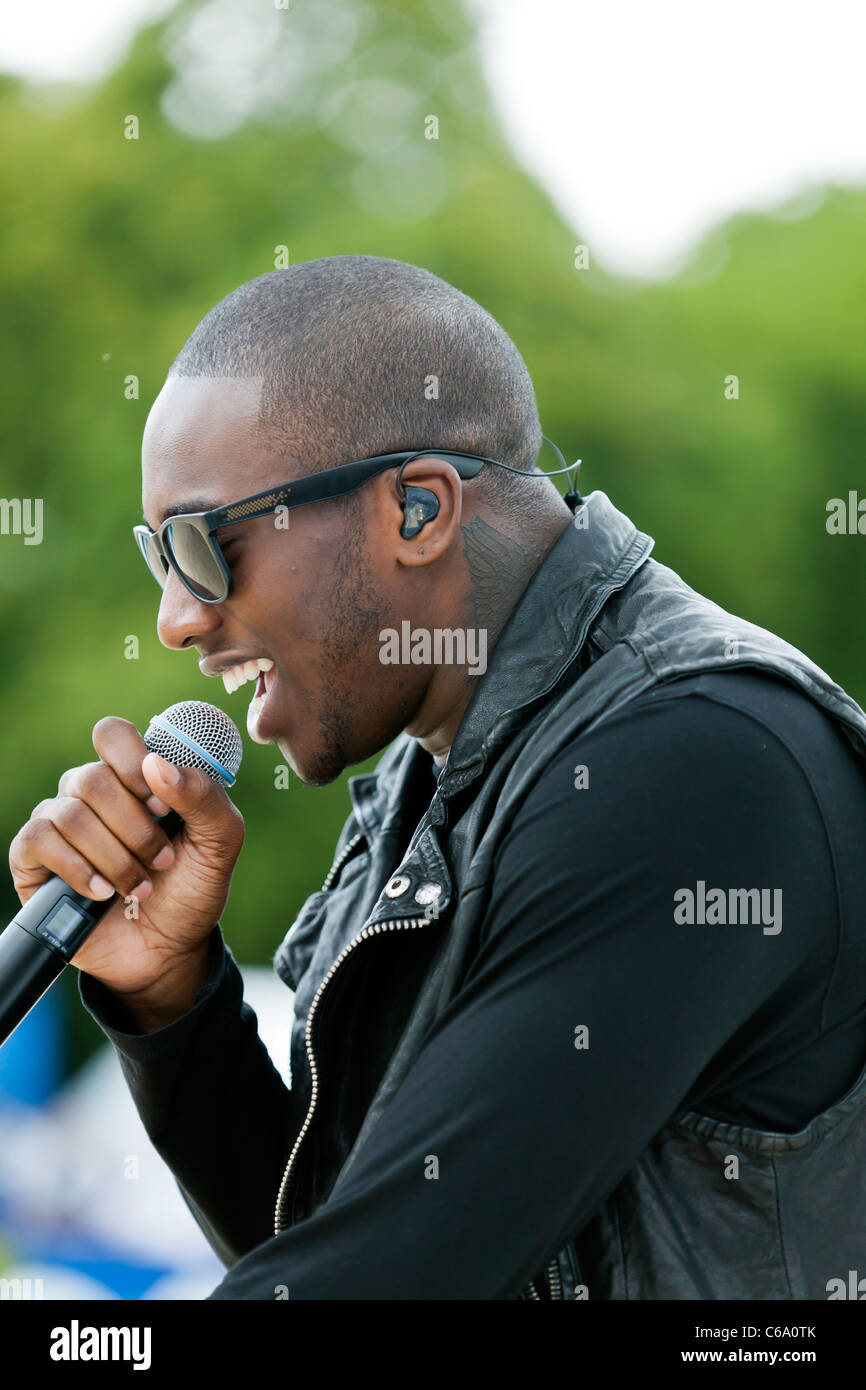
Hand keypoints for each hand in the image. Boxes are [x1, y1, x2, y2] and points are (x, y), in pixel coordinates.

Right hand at [8, 716, 243, 1007]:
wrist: (168, 952)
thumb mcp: (220, 843)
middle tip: (162, 862)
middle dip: (136, 829)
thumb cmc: (191, 890)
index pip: (112, 735)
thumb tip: (157, 765)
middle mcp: (91, 794)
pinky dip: (78, 869)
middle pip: (94, 779)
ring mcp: (59, 824)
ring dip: (115, 857)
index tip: (165, 808)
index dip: (134, 764)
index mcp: (133, 778)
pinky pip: (39, 839)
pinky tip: (102, 892)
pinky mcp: (33, 859)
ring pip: (71, 813)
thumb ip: (204, 796)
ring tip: (138, 886)